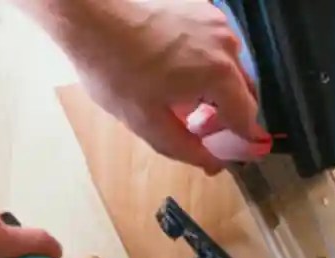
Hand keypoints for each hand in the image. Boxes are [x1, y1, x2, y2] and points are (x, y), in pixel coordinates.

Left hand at [58, 0, 266, 173]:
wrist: (86, 11)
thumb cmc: (113, 69)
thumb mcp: (147, 122)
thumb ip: (187, 149)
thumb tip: (215, 164)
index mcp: (221, 75)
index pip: (247, 117)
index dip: (237, 138)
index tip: (222, 147)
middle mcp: (228, 44)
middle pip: (242, 89)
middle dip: (226, 110)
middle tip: (197, 121)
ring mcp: (215, 19)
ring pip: (229, 63)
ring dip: (214, 80)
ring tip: (181, 87)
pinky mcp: (201, 3)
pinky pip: (213, 39)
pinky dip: (203, 55)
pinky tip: (173, 58)